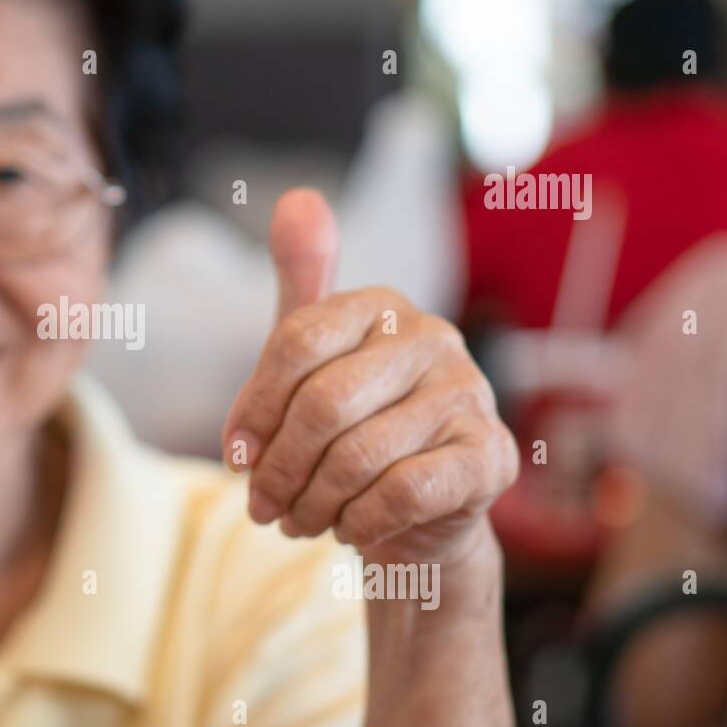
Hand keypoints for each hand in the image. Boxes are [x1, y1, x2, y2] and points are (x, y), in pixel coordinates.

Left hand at [222, 189, 518, 565]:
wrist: (423, 511)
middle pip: (321, 404)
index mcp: (380, 305)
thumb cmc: (356, 426)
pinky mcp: (489, 456)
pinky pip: (400, 492)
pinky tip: (350, 528)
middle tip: (260, 506)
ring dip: (311, 503)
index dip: (252, 410)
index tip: (236, 457)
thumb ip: (301, 288)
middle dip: (278, 469)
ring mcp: (469, 394)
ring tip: (297, 521)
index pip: (293, 343)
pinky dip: (359, 520)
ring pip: (357, 456)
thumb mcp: (316, 359)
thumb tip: (298, 198)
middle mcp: (433, 337)